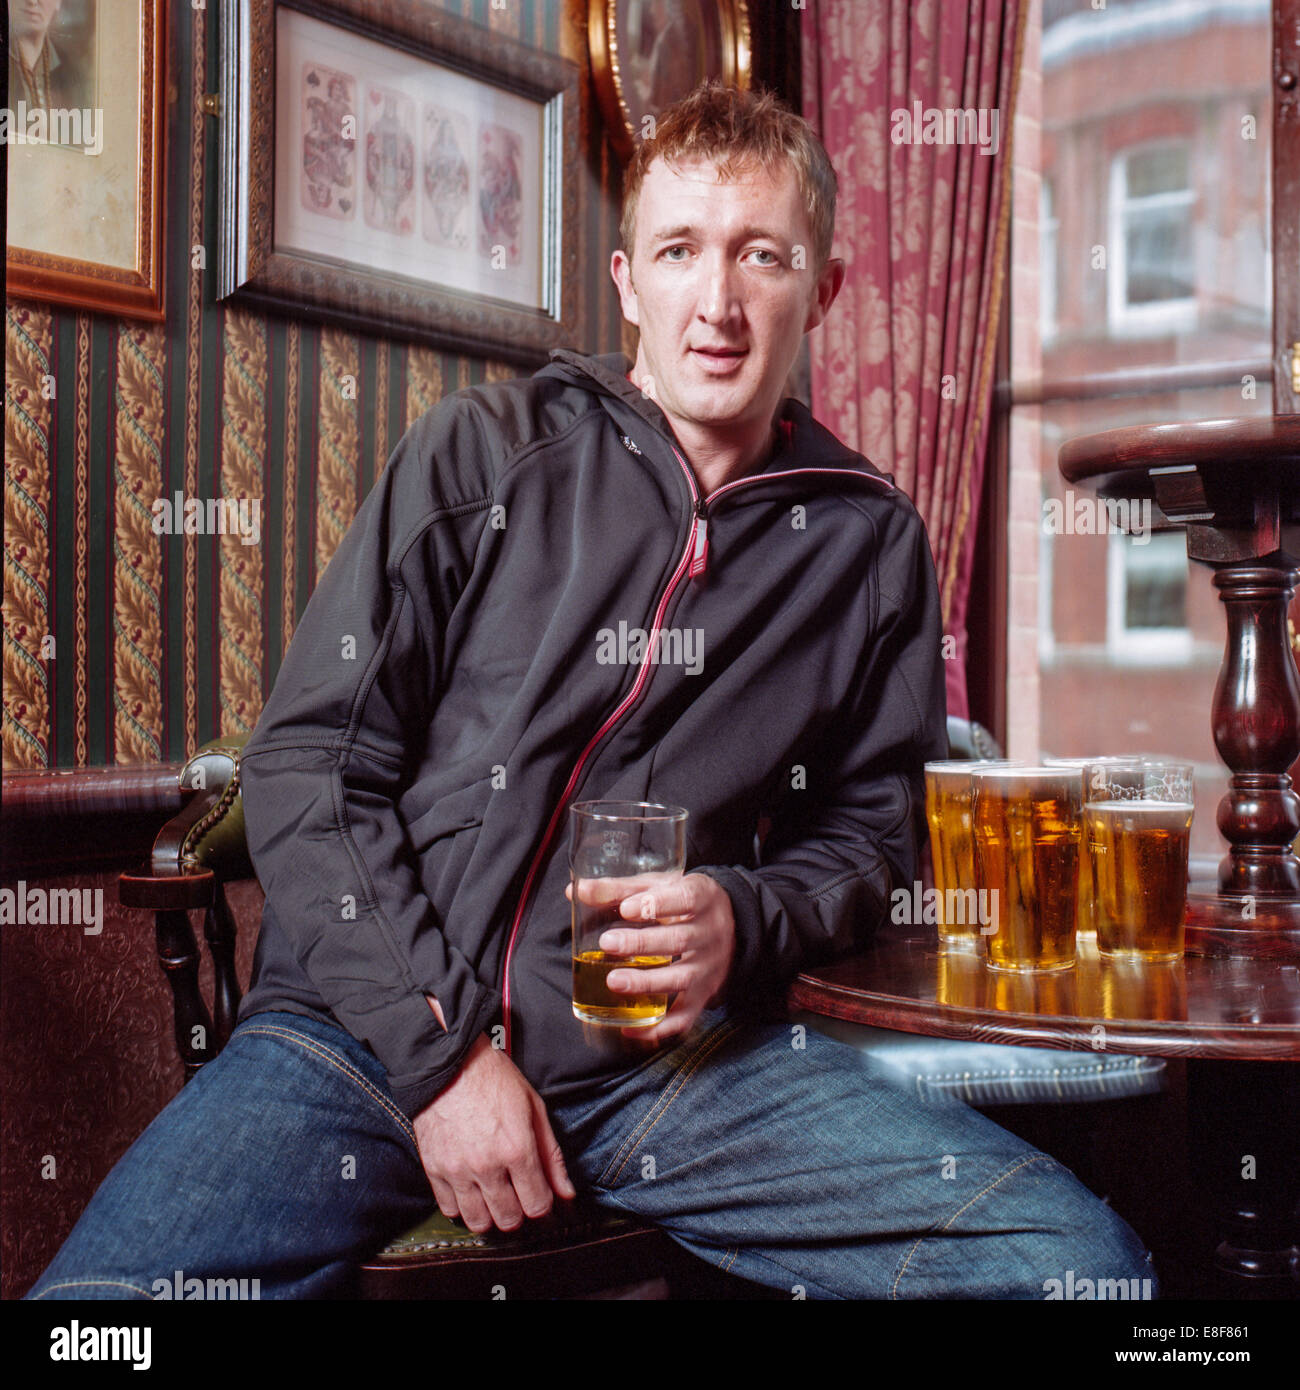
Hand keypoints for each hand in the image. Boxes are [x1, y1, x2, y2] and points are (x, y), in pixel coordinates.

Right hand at [413, 1000, 575, 1233]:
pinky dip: (462, 1206)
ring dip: (490, 1215)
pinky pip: (449, 1209)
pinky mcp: (434, 1169)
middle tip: (518, 1196)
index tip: (540, 1197)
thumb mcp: (534, 1108)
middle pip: (508, 1219)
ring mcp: (457, 1170)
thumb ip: (551, 1155)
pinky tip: (471, 1190)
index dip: (543, 1205)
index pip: (537, 1205)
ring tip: (494, 1197)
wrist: (450, 1063)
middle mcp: (487, 1166)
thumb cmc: (494, 1079)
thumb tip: (566, 1192)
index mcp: (517, 1149)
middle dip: (519, 1213)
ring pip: (478, 1222)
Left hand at [566, 871, 735, 1043]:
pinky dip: (659, 1028)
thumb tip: (577, 891)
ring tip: (613, 982)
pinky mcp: (704, 995)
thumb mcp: (659, 886)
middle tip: (608, 943)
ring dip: (647, 983)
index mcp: (702, 898)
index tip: (626, 908)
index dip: (657, 904)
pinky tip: (629, 1028)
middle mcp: (710, 933)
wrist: (732, 925)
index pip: (685, 898)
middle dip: (642, 943)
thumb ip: (620, 889)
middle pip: (679, 940)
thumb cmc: (683, 901)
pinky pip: (685, 1017)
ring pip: (681, 979)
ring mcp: (708, 967)